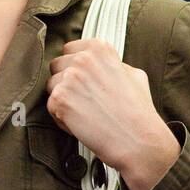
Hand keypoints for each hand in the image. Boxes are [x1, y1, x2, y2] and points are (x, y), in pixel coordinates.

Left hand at [46, 38, 178, 189]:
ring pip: (51, 86)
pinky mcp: (59, 99)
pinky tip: (81, 124)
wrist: (138, 140)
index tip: (84, 81)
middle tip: (84, 100)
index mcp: (100, 49)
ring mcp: (69, 78)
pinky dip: (62, 118)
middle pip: (57, 66)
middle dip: (66, 82)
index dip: (75, 67)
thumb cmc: (139, 112)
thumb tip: (98, 64)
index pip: (69, 50)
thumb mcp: (133, 75)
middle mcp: (83, 58)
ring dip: (63, 100)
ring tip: (85, 113)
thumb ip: (111, 64)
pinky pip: (50, 106)